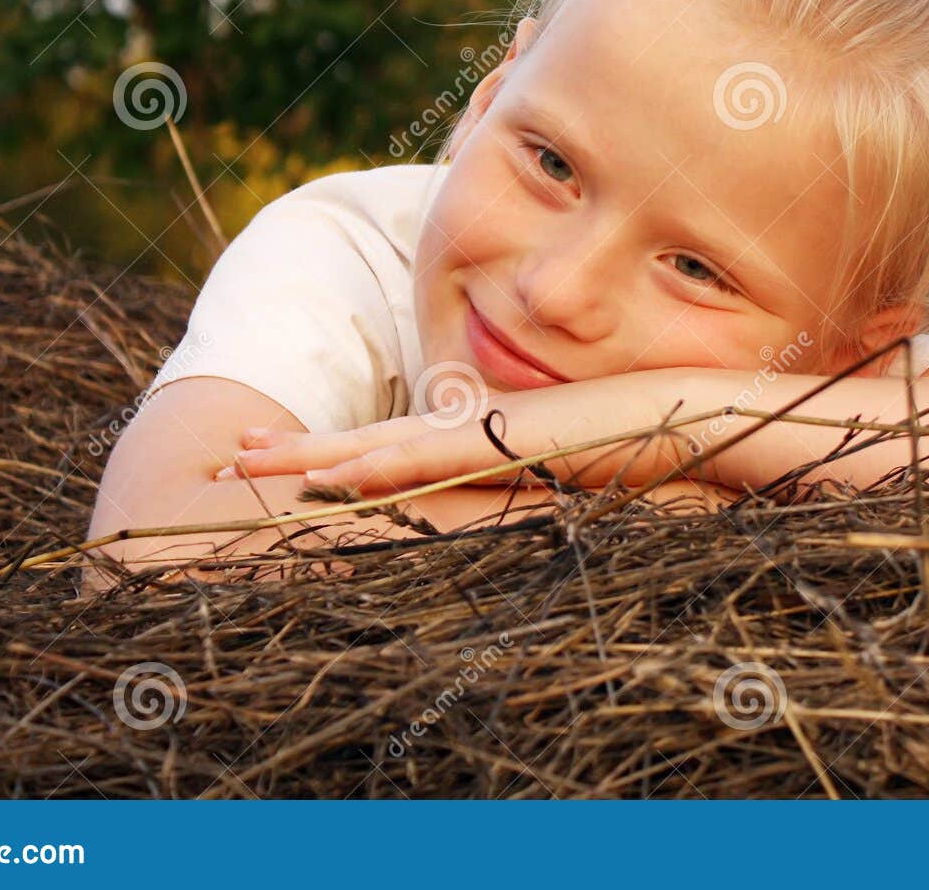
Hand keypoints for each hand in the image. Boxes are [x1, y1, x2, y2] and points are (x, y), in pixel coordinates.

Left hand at [214, 369, 719, 499]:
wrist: (695, 414)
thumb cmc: (646, 447)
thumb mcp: (573, 477)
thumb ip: (533, 490)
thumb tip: (518, 514)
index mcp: (484, 440)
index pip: (394, 448)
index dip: (335, 455)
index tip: (284, 462)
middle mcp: (472, 430)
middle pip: (369, 442)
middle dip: (298, 451)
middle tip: (233, 459)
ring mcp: (486, 433)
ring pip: (379, 446)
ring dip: (312, 457)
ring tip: (248, 464)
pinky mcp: (509, 441)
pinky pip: (430, 457)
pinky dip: (376, 466)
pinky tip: (330, 477)